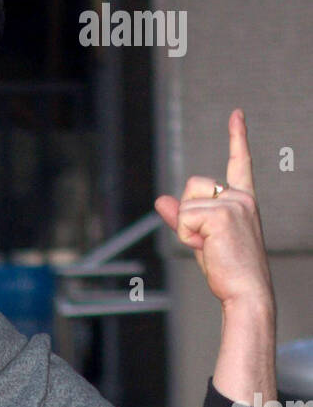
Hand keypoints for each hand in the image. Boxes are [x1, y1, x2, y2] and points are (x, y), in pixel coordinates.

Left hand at [153, 109, 273, 311]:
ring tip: (209, 248)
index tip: (236, 115)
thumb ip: (182, 218)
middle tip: (208, 243)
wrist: (246, 291)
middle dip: (188, 215)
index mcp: (242, 200)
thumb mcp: (202, 239)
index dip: (237, 138)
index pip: (239, 163)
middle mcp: (241, 197)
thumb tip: (160, 201)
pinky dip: (187, 237)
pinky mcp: (223, 214)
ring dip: (187, 229)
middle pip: (192, 186)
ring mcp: (234, 203)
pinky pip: (184, 218)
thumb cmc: (228, 270)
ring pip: (185, 204)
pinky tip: (207, 248)